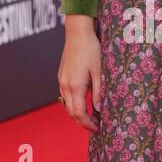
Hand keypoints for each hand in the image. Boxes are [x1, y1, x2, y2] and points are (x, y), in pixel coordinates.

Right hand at [57, 15, 100, 131]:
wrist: (77, 32)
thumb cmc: (91, 49)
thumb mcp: (99, 71)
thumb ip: (99, 92)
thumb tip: (99, 109)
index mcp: (75, 86)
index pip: (79, 113)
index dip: (88, 124)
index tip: (98, 128)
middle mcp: (65, 85)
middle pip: (71, 112)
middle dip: (83, 122)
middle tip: (96, 126)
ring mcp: (62, 80)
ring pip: (67, 105)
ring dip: (78, 114)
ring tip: (92, 117)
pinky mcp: (62, 76)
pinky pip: (65, 96)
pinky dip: (74, 104)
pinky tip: (84, 103)